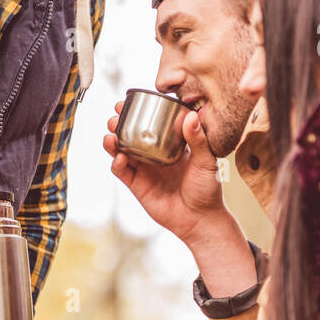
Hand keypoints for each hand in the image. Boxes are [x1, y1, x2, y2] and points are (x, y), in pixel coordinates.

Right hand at [103, 101, 230, 244]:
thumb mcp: (207, 161)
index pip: (151, 122)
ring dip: (113, 140)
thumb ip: (198, 139)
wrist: (200, 219)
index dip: (139, 110)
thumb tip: (191, 116)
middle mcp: (154, 154)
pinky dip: (117, 163)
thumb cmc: (207, 189)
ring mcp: (143, 169)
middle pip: (130, 133)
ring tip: (111, 133)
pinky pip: (122, 172)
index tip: (133, 100)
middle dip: (119, 122)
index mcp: (170, 144)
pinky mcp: (136, 185)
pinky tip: (119, 157)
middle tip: (116, 115)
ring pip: (121, 150)